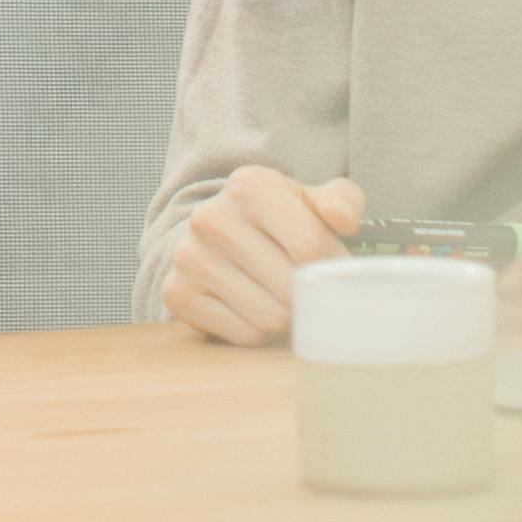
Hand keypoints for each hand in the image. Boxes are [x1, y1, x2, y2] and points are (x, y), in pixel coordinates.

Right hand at [162, 167, 365, 345]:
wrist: (214, 235)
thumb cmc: (277, 220)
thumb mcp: (311, 200)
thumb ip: (341, 201)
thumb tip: (344, 220)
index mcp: (250, 186)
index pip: (310, 245)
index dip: (331, 266)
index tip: (331, 268)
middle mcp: (211, 218)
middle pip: (290, 286)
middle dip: (306, 292)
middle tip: (302, 283)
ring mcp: (189, 257)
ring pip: (270, 317)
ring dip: (284, 314)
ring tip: (276, 293)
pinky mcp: (177, 293)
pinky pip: (244, 335)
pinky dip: (256, 329)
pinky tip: (250, 305)